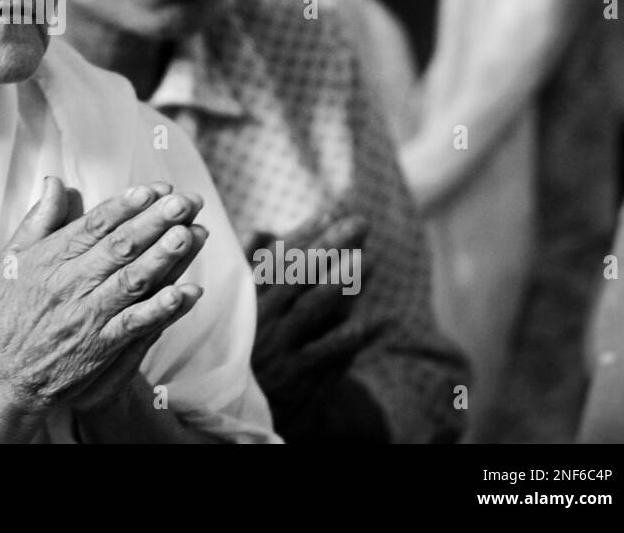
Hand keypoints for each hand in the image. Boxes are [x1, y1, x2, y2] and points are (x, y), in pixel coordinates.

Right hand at [0, 177, 208, 418]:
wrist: (4, 377)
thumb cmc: (9, 314)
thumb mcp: (12, 260)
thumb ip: (38, 220)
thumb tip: (55, 182)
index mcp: (51, 258)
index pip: (94, 225)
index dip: (126, 205)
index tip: (153, 189)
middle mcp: (71, 284)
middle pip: (119, 247)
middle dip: (155, 222)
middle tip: (184, 202)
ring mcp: (89, 316)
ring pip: (132, 281)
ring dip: (163, 257)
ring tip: (190, 234)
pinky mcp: (101, 346)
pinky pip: (135, 324)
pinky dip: (162, 309)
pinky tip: (187, 293)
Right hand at [250, 216, 383, 437]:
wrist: (247, 411)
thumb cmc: (251, 349)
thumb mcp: (247, 311)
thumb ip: (258, 271)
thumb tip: (263, 231)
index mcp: (249, 300)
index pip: (278, 259)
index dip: (305, 235)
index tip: (331, 212)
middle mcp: (262, 319)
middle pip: (297, 277)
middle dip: (329, 247)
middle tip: (359, 223)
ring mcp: (280, 347)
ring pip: (311, 310)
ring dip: (341, 283)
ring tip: (369, 261)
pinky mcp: (297, 376)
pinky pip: (328, 353)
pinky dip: (352, 337)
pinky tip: (376, 321)